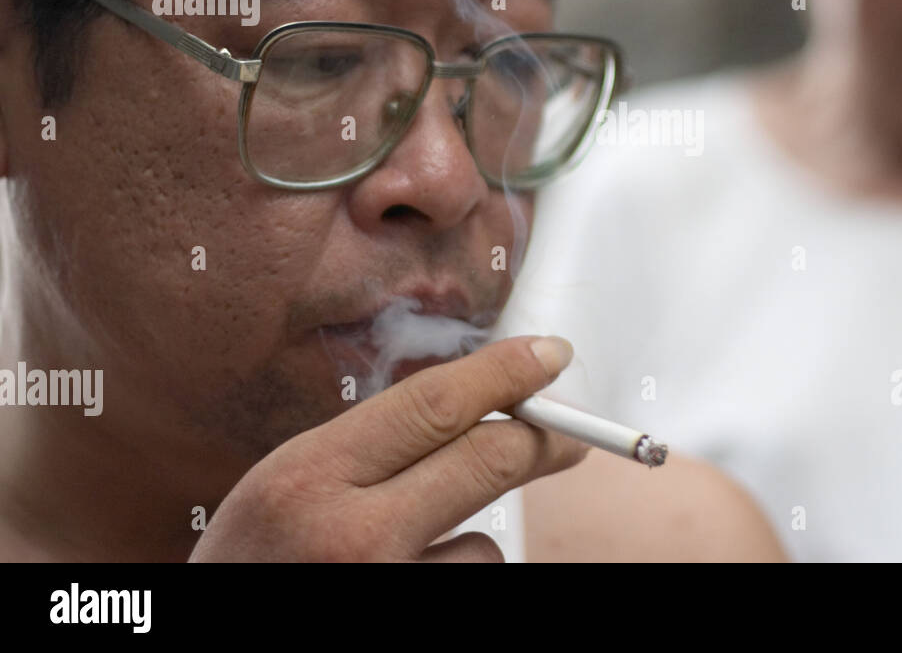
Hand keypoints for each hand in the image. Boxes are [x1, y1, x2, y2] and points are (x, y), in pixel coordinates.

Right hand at [189, 335, 584, 561]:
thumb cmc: (253, 568)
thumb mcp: (284, 490)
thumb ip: (371, 451)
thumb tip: (479, 410)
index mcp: (306, 479)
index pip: (435, 404)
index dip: (506, 373)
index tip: (549, 355)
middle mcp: (351, 537)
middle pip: (489, 461)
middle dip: (542, 438)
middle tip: (568, 433)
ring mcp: (389, 593)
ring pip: (486, 547)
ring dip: (466, 548)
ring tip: (398, 566)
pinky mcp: (417, 626)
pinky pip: (473, 590)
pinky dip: (453, 587)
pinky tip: (404, 591)